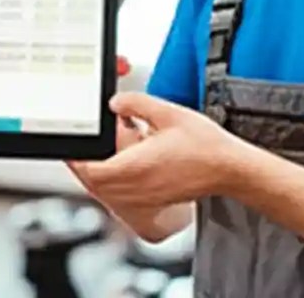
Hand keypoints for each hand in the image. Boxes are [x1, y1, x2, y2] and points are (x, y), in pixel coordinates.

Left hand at [69, 92, 246, 208]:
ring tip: (109, 151)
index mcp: (135, 166)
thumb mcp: (169, 113)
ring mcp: (145, 198)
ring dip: (101, 173)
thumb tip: (115, 103)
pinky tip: (129, 161)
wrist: (229, 169)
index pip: (90, 171)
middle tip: (86, 145)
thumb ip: (136, 104)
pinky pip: (124, 196)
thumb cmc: (205, 145)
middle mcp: (136, 187)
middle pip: (95, 183)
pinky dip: (117, 182)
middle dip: (86, 164)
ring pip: (108, 192)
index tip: (74, 146)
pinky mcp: (153, 202)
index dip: (76, 159)